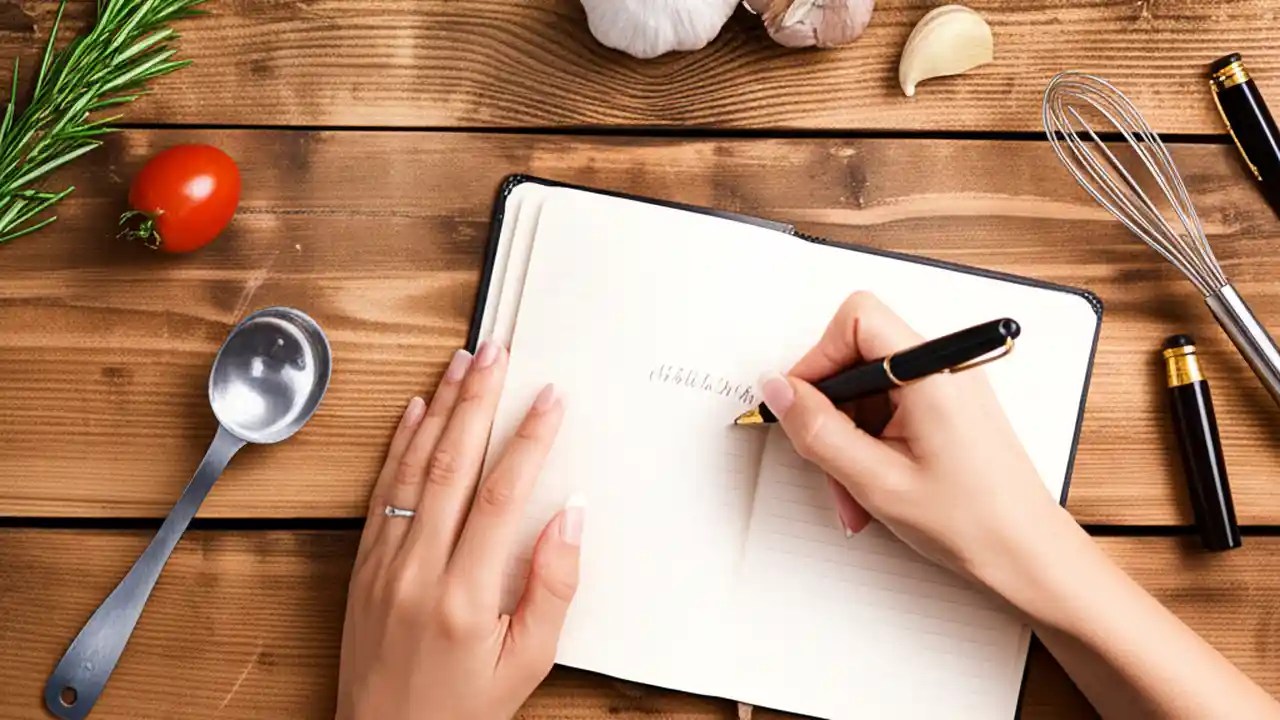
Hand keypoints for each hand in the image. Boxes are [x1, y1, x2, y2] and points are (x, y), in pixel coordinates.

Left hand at [337, 342, 582, 719]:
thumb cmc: (462, 710)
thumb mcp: (527, 664)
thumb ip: (552, 588)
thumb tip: (569, 516)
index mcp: (465, 596)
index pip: (502, 496)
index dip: (529, 439)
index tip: (550, 398)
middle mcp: (418, 570)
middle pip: (453, 463)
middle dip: (479, 399)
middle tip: (498, 351)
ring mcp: (384, 564)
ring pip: (414, 468)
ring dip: (440, 408)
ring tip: (461, 361)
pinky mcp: (364, 566)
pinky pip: (383, 492)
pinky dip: (400, 446)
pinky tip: (416, 411)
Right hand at [760, 292, 1075, 595]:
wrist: (1026, 554)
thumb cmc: (973, 521)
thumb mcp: (876, 479)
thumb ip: (819, 430)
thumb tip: (779, 391)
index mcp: (931, 371)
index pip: (857, 319)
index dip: (818, 358)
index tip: (803, 404)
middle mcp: (942, 366)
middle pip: (857, 356)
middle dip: (831, 410)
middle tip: (826, 459)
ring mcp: (946, 387)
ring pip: (868, 389)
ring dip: (848, 438)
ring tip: (854, 491)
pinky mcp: (945, 408)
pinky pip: (888, 409)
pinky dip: (869, 444)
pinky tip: (872, 485)